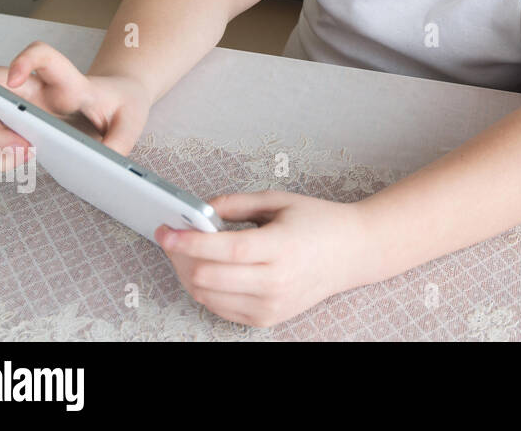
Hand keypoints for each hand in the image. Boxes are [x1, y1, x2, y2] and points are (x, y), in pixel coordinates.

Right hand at [0, 40, 152, 167]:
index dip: (23, 60)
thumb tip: (101, 161)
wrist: (120, 106)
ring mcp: (26, 109)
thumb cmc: (122, 105)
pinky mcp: (21, 129)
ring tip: (19, 153)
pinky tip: (13, 161)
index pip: (41, 55)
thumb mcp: (134, 119)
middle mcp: (39, 91)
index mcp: (68, 81)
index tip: (16, 79)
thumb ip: (122, 140)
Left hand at [156, 191, 375, 328]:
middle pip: (207, 277)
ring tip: (186, 253)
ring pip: (207, 296)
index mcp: (281, 247)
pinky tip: (206, 269)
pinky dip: (205, 289)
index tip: (166, 230)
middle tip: (172, 236)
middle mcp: (275, 282)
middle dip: (179, 257)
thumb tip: (202, 209)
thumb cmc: (319, 223)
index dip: (189, 241)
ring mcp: (270, 305)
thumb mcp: (280, 201)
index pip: (224, 250)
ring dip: (188, 274)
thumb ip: (237, 203)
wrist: (353, 253)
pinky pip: (220, 308)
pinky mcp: (266, 319)